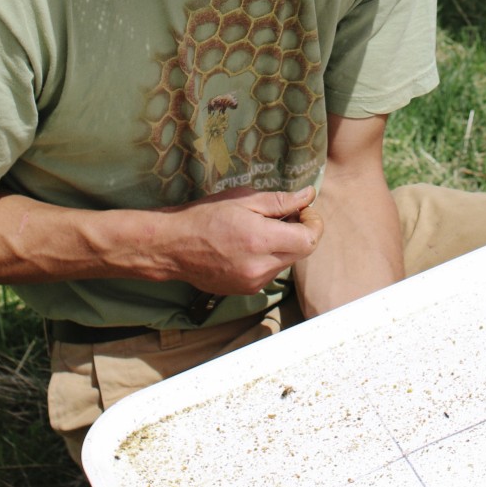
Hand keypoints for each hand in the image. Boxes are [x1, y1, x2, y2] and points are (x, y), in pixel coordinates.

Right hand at [157, 185, 323, 294]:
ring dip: (284, 245)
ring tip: (261, 229)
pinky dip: (269, 257)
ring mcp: (253, 282)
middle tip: (284, 215)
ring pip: (286, 263)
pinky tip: (249, 245)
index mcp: (261, 240)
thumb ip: (279, 201)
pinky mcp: (246, 290)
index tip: (303, 210)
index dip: (313, 222)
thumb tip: (308, 196)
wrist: (172, 247)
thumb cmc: (204, 216)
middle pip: (302, 252)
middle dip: (300, 232)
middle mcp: (260, 267)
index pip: (310, 239)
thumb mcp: (242, 200)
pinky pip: (270, 272)